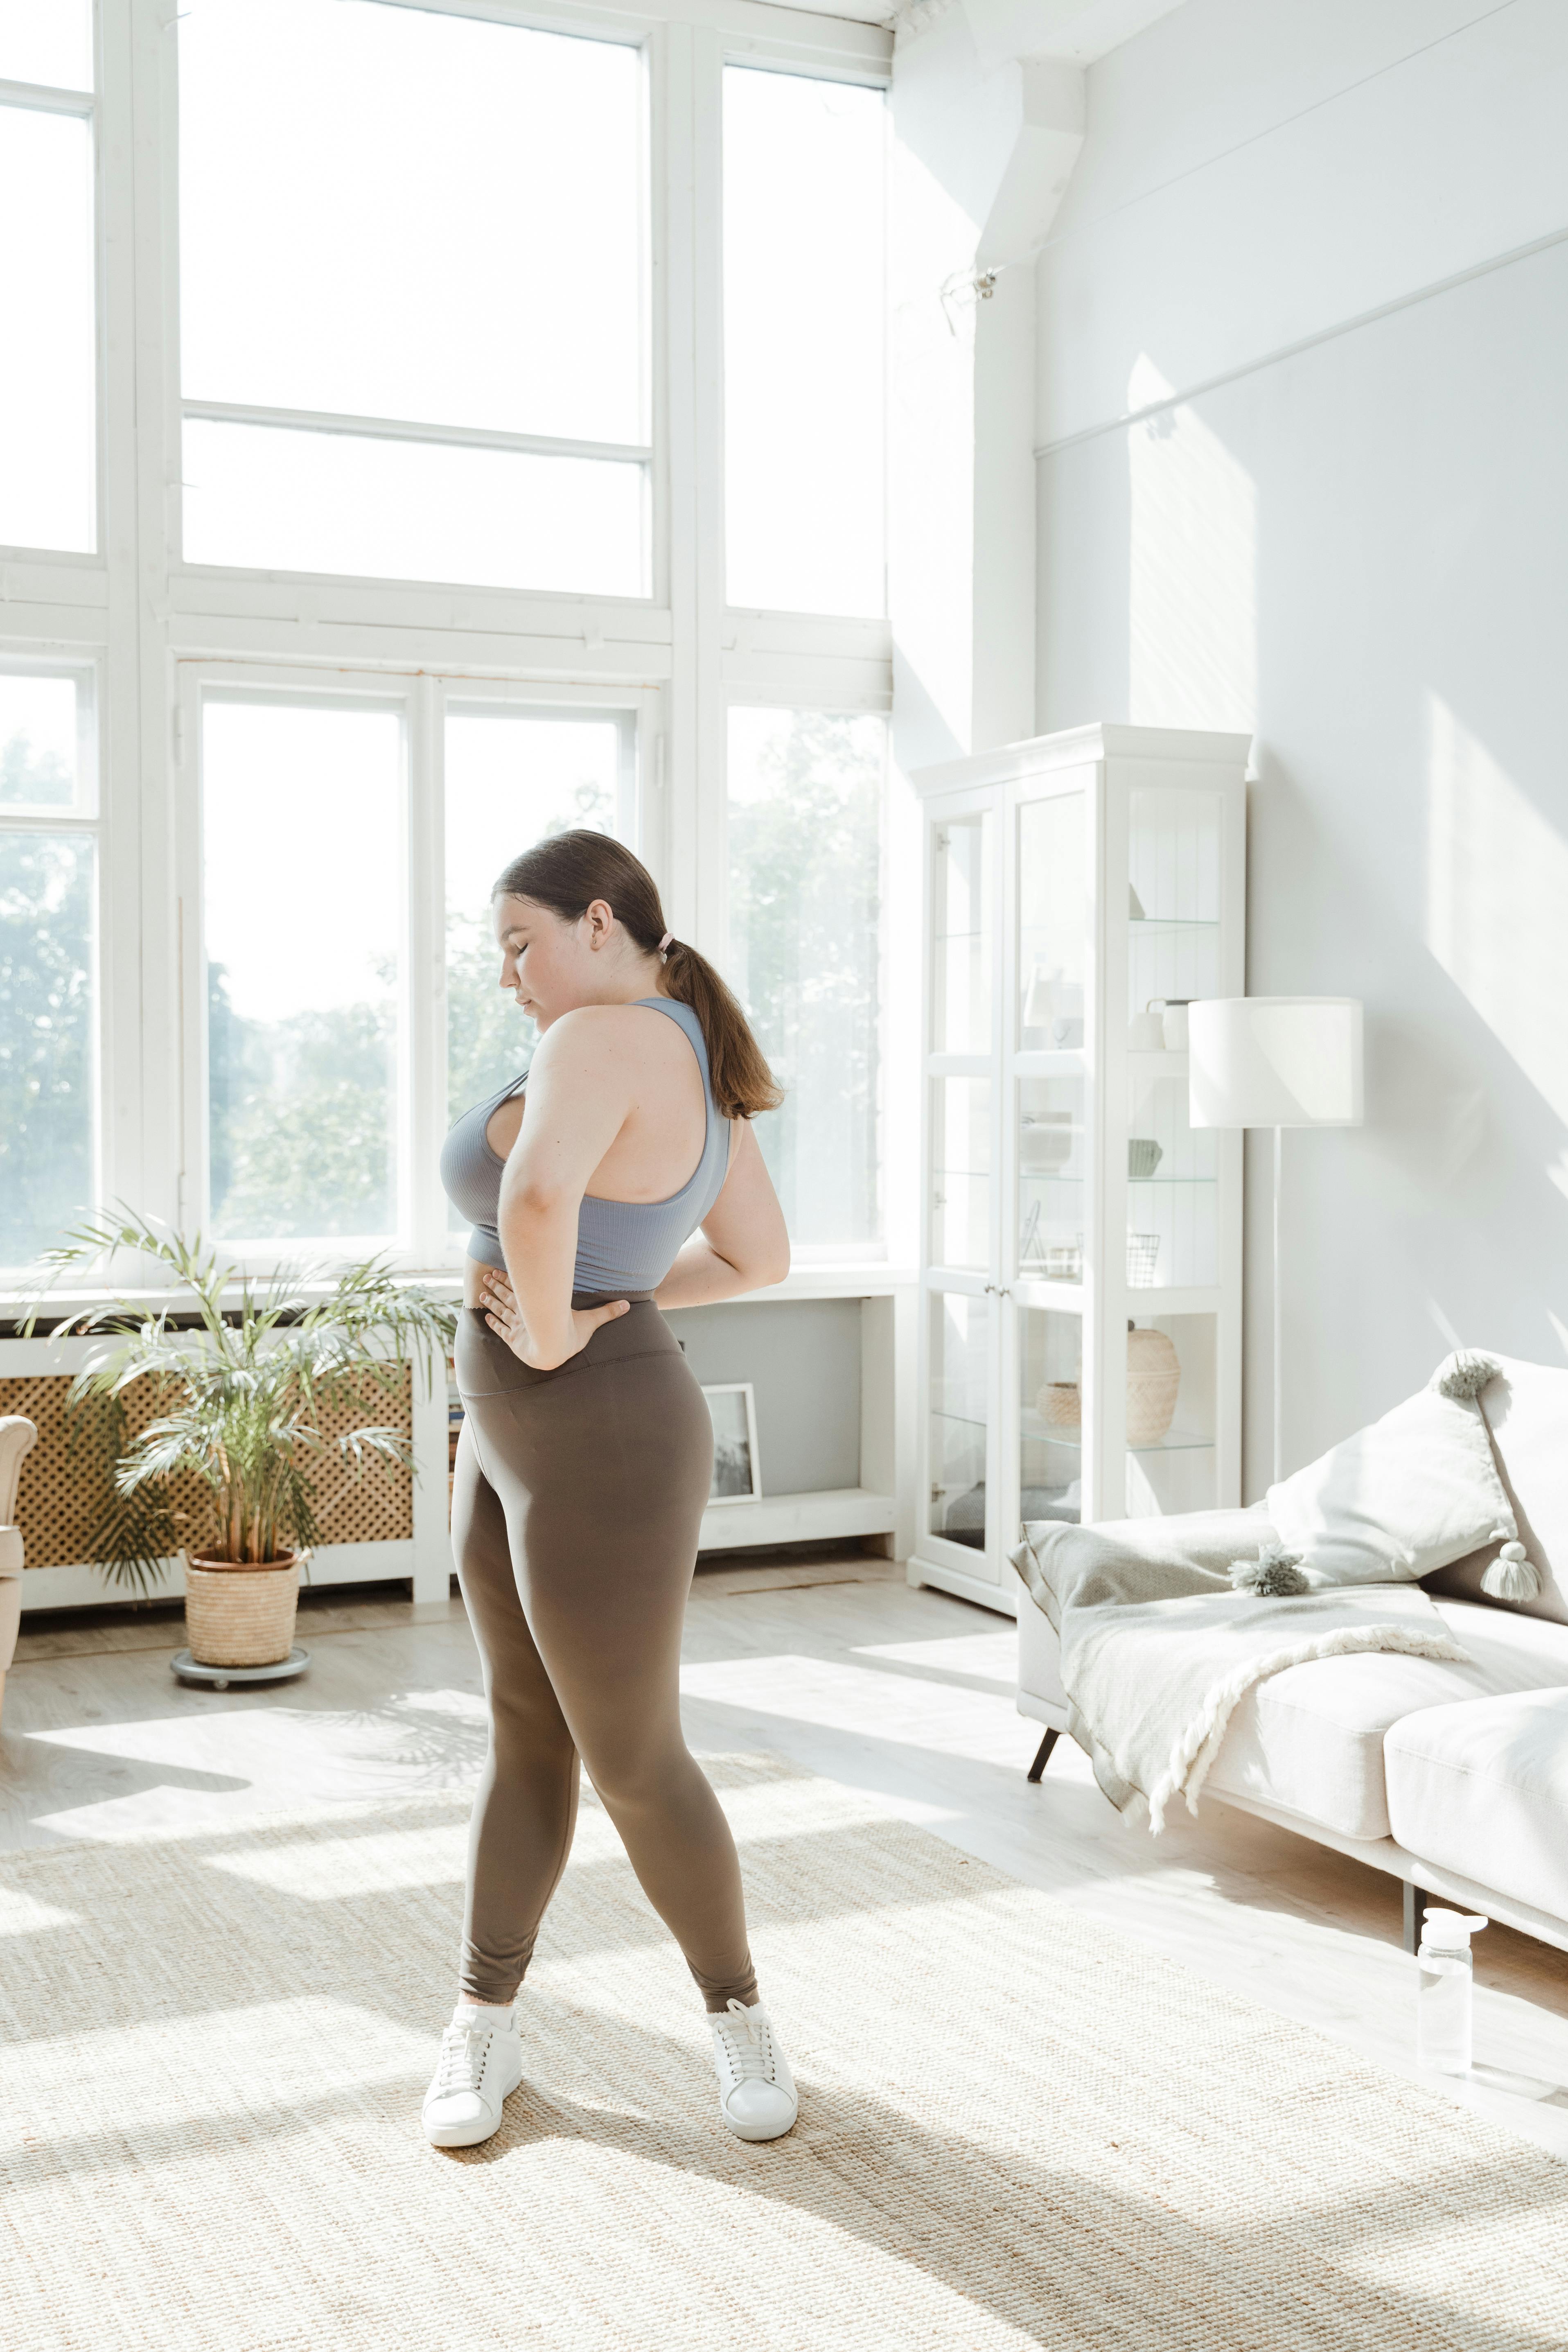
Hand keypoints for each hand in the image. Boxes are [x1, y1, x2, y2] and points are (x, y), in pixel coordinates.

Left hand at [481, 1270, 630, 1369]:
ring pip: (501, 1310)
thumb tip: (628, 1305)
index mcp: (540, 1305)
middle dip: (497, 1285)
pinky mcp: (513, 1340)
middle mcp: (526, 1312)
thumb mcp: (590, 1322)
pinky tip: (486, 1317)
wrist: (554, 1352)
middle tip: (486, 1276)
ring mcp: (517, 1326)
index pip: (523, 1288)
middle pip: (508, 1295)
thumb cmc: (570, 1336)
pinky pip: (500, 1330)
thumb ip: (607, 1312)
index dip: (510, 1278)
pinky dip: (493, 1323)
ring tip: (481, 1291)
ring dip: (491, 1300)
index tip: (500, 1269)